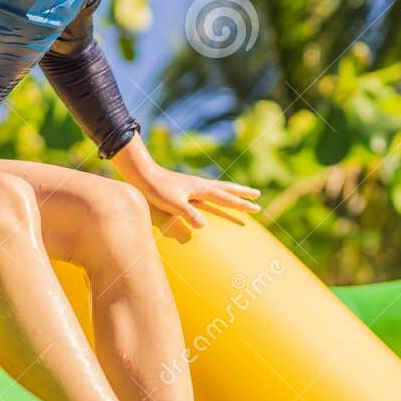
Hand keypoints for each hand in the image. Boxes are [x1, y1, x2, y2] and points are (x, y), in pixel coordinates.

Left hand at [127, 165, 259, 228]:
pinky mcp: (186, 187)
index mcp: (201, 188)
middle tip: (257, 195)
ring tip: (241, 193)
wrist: (142, 175)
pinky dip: (216, 192)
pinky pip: (207, 190)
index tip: (257, 208)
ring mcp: (193, 185)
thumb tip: (203, 225)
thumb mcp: (173, 203)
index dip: (241, 204)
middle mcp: (200, 185)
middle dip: (242, 193)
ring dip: (231, 191)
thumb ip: (188, 213)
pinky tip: (212, 196)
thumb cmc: (157, 189)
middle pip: (227, 188)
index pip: (226, 198)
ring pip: (218, 187)